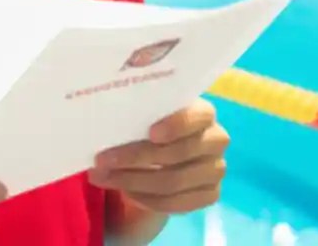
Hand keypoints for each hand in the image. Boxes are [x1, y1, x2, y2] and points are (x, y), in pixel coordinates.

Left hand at [89, 99, 228, 213]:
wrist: (167, 151)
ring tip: (103, 177)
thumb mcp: (146, 114)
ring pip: (173, 182)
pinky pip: (177, 203)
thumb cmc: (151, 123)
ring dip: (132, 182)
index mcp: (204, 113)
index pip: (197, 116)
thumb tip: (104, 125)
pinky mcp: (210, 194)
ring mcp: (215, 170)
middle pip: (178, 154)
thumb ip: (136, 115)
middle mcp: (216, 140)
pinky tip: (125, 192)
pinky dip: (147, 200)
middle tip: (101, 160)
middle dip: (135, 158)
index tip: (150, 133)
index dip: (176, 125)